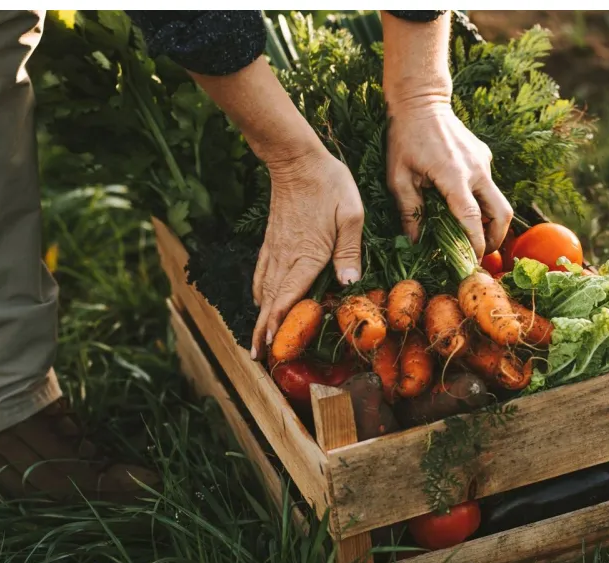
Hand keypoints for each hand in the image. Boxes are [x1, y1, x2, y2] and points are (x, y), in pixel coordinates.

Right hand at [251, 148, 363, 358]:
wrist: (296, 158)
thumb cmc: (329, 183)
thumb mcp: (351, 214)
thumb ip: (349, 250)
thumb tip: (348, 283)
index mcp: (307, 255)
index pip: (288, 297)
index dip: (278, 323)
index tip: (270, 346)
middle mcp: (286, 257)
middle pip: (270, 301)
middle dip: (263, 330)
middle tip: (259, 357)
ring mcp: (276, 249)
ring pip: (264, 289)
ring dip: (260, 316)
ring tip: (258, 340)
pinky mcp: (272, 241)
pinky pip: (262, 273)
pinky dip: (260, 293)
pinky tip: (261, 302)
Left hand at [386, 100, 512, 257]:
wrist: (421, 101)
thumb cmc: (404, 139)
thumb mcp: (398, 177)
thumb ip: (408, 211)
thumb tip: (414, 242)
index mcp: (453, 176)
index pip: (472, 218)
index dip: (475, 243)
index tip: (472, 261)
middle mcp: (476, 170)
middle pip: (502, 213)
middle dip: (495, 238)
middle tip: (480, 253)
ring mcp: (483, 162)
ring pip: (498, 200)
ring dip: (489, 221)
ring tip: (472, 235)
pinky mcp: (484, 156)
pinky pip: (488, 185)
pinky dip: (481, 201)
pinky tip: (461, 203)